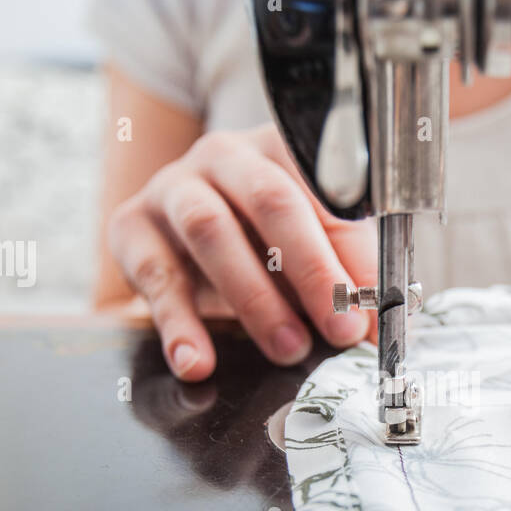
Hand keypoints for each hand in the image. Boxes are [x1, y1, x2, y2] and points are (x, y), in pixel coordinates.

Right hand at [106, 124, 376, 379]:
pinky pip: (154, 275)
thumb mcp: (313, 245)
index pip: (323, 183)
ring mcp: (172, 186)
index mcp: (281, 148)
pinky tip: (197, 362)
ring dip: (255, 298)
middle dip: (312, 271)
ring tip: (288, 349)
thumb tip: (379, 326)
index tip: (372, 302)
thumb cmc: (262, 237)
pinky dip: (178, 325)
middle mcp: (225, 156)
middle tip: (340, 330)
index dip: (351, 245)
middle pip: (271, 201)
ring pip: (210, 231)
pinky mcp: (131, 226)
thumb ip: (347, 273)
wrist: (178, 234)